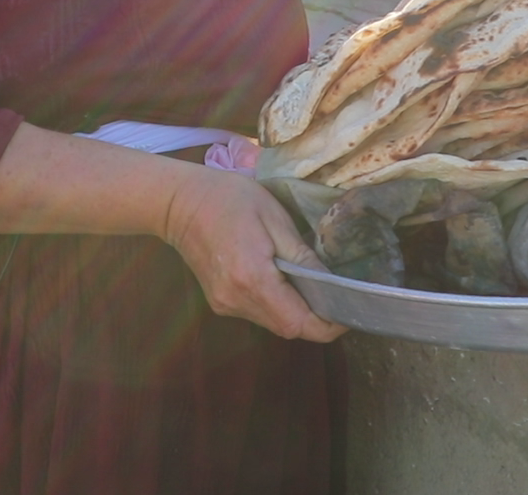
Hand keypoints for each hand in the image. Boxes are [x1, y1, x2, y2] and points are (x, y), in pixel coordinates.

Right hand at [160, 167, 346, 342]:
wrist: (179, 202)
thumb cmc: (230, 199)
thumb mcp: (274, 217)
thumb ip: (302, 255)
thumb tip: (332, 282)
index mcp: (252, 278)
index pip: (297, 323)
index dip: (327, 325)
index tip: (348, 312)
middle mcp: (237, 300)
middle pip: (287, 327)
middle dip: (316, 319)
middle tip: (338, 296)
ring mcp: (225, 304)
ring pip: (273, 323)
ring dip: (297, 312)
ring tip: (314, 286)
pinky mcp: (220, 302)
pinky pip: (258, 313)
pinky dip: (278, 305)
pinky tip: (285, 282)